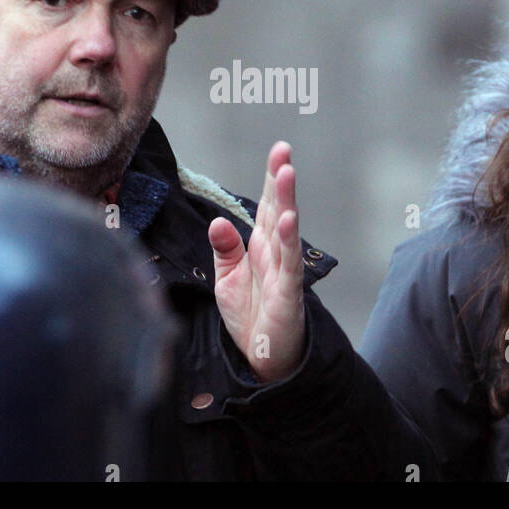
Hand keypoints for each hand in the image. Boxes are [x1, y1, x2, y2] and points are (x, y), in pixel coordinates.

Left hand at [208, 141, 305, 382]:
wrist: (263, 357)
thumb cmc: (249, 314)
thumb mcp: (227, 278)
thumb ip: (224, 249)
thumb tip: (219, 221)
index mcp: (259, 246)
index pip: (265, 206)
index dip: (271, 179)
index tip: (278, 151)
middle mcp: (274, 253)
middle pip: (278, 209)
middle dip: (281, 180)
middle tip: (284, 150)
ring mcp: (284, 271)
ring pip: (286, 230)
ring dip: (287, 201)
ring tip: (287, 173)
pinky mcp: (288, 293)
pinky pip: (289, 264)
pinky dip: (288, 241)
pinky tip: (287, 220)